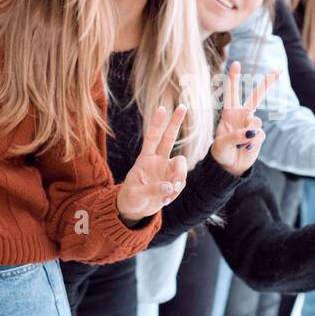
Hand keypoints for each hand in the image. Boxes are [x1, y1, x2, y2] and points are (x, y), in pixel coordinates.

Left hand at [117, 105, 188, 223]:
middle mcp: (158, 161)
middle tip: (183, 106)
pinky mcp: (174, 182)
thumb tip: (170, 187)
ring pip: (181, 165)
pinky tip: (165, 200)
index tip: (162, 108)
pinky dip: (176, 192)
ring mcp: (167, 170)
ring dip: (179, 178)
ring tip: (169, 193)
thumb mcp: (136, 195)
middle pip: (169, 138)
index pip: (152, 138)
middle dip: (176, 123)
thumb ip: (152, 190)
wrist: (136, 209)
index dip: (157, 123)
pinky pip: (181, 183)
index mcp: (145, 159)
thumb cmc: (131, 198)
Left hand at [210, 61, 274, 176]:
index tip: (236, 63)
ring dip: (249, 131)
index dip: (234, 78)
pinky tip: (246, 148)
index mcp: (229, 113)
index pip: (231, 93)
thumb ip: (234, 136)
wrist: (229, 167)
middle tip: (276, 72)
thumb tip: (251, 132)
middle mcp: (242, 116)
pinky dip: (253, 142)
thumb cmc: (221, 152)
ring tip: (241, 143)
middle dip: (265, 85)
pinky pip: (260, 135)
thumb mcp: (221, 144)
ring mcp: (251, 126)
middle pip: (255, 97)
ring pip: (256, 121)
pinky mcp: (259, 137)